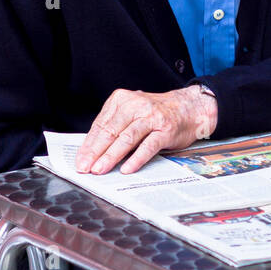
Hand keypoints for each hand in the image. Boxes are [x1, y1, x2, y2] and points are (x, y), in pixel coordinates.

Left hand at [75, 86, 217, 174]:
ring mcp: (151, 116)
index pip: (100, 125)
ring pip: (126, 138)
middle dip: (95, 152)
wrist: (190, 108)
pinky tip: (126, 168)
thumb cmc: (156, 114)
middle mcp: (136, 105)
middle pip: (111, 131)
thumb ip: (114, 127)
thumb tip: (92, 152)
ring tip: (99, 169)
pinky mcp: (165, 129)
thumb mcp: (132, 113)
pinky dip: (136, 158)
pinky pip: (148, 146)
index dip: (88, 144)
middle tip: (85, 168)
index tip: (80, 160)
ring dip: (111, 156)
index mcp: (122, 100)